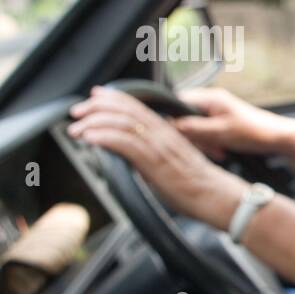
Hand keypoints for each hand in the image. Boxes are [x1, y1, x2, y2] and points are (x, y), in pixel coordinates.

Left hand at [68, 86, 247, 228]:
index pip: (136, 106)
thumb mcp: (173, 162)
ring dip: (94, 123)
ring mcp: (159, 147)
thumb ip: (153, 154)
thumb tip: (130, 156)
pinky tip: (91, 139)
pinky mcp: (155, 162)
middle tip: (77, 111)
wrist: (217, 196)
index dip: (113, 98)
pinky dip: (105, 138)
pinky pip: (126, 143)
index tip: (95, 97)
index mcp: (168, 131)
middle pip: (126, 110)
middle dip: (96, 107)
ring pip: (122, 123)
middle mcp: (163, 134)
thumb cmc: (199, 184)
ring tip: (77, 128)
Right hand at [173, 87, 294, 160]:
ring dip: (204, 143)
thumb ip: (194, 128)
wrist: (279, 139)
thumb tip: (169, 125)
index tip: (181, 137)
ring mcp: (216, 112)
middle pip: (184, 117)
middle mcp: (211, 101)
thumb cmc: (254, 132)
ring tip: (219, 151)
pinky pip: (207, 133)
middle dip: (193, 136)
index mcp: (209, 97)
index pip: (177, 103)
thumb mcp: (220, 132)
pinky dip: (211, 143)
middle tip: (209, 148)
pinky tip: (222, 152)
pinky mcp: (222, 123)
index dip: (174, 121)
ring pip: (195, 128)